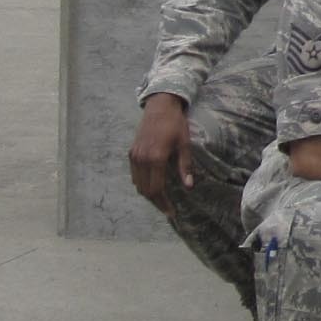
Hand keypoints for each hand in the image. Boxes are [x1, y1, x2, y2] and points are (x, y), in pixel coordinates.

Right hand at [128, 95, 192, 213]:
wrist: (159, 107)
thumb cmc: (175, 124)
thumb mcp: (184, 144)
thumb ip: (185, 166)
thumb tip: (189, 186)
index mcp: (155, 159)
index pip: (156, 189)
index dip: (163, 204)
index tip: (172, 213)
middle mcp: (141, 160)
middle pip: (145, 190)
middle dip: (156, 202)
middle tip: (168, 209)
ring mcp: (134, 157)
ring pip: (138, 184)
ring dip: (149, 194)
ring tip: (162, 199)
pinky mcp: (131, 153)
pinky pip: (135, 175)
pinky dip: (142, 184)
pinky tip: (153, 184)